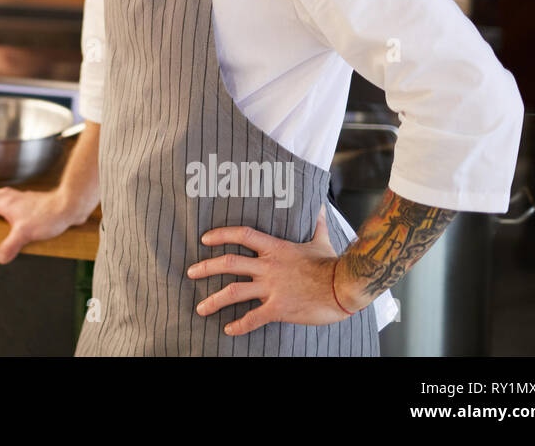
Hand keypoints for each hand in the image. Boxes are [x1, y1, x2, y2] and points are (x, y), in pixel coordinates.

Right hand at [0, 187, 84, 263]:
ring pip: (2, 195)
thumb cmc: (47, 216)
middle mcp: (13, 199)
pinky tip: (14, 205)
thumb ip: (11, 245)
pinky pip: (14, 198)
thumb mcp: (25, 233)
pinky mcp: (34, 201)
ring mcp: (24, 199)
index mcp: (7, 204)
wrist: (68, 206)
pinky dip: (7, 199)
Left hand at [186, 204, 356, 336]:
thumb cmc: (333, 265)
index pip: (242, 234)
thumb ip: (315, 223)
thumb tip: (317, 205)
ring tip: (200, 308)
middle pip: (228, 263)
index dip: (221, 234)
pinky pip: (253, 318)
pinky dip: (239, 325)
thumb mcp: (321, 240)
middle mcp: (268, 267)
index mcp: (275, 248)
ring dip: (213, 300)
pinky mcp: (279, 308)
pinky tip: (228, 329)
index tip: (204, 239)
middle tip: (190, 272)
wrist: (345, 286)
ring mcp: (272, 288)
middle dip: (205, 267)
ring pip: (233, 292)